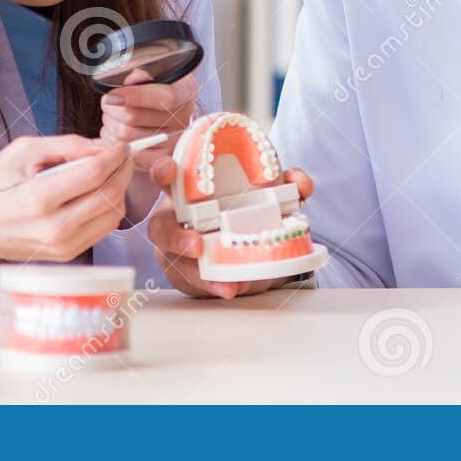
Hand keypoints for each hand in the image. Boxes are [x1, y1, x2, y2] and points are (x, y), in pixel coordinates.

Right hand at [0, 135, 133, 262]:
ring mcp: (61, 247)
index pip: (95, 174)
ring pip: (112, 215)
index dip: (115, 156)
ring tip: (108, 173)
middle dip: (122, 171)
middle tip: (121, 156)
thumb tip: (102, 147)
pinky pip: (102, 230)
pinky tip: (96, 193)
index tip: (122, 145)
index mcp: (39, 198)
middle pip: (110, 196)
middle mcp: (54, 228)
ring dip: (118, 191)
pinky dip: (107, 209)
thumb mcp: (23, 151)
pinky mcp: (65, 256)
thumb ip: (67, 145)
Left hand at [99, 69, 197, 171]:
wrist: (165, 112)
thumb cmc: (155, 89)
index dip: (135, 96)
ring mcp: (174, 140)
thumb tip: (133, 80)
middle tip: (107, 103)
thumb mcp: (154, 74)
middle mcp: (184, 117)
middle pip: (136, 117)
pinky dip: (113, 142)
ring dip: (110, 125)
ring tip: (111, 117)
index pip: (166, 97)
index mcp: (186, 91)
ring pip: (127, 135)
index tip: (112, 96)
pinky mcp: (161, 158)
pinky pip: (128, 152)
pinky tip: (114, 133)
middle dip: (112, 109)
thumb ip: (143, 74)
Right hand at [145, 154, 315, 298]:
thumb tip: (299, 184)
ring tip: (226, 285)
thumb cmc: (248, 206)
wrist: (252, 241)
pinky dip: (213, 287)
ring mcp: (180, 250)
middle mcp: (178, 218)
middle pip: (161, 227)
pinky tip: (231, 290)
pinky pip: (193, 283)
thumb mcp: (270, 190)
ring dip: (199, 274)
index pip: (167, 175)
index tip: (169, 171)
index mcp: (190, 187)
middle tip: (197, 246)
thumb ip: (287, 183)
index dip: (162, 171)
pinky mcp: (189, 274)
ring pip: (175, 263)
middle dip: (176, 237)